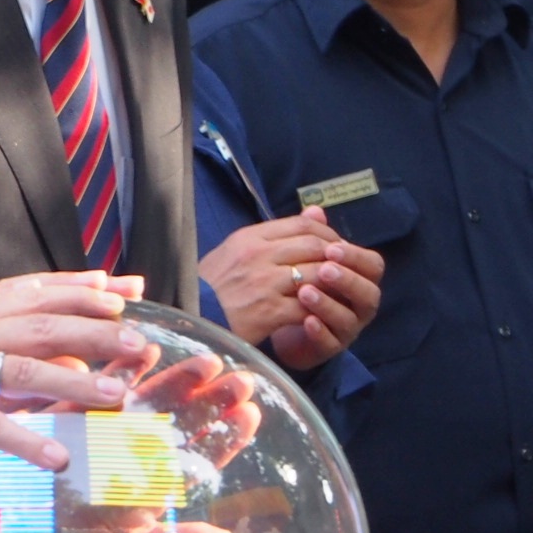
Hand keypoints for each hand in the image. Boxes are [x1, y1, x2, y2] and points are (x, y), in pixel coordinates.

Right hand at [0, 271, 150, 471]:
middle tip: (140, 342)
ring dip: (76, 381)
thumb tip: (67, 349)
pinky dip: (27, 441)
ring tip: (117, 394)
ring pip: (26, 370)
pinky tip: (59, 458)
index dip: (84, 289)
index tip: (127, 289)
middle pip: (44, 326)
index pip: (38, 291)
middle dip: (96, 331)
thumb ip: (7, 336)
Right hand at [197, 208, 383, 368]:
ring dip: (333, 284)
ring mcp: (264, 282)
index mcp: (248, 238)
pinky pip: (307, 305)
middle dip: (336, 258)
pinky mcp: (268, 311)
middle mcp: (257, 255)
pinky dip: (320, 309)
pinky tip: (322, 314)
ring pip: (316, 274)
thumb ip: (272, 235)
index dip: (326, 234)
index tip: (334, 247)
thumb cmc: (209, 288)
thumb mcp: (233, 252)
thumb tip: (313, 212)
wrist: (188, 320)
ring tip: (338, 292)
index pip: (301, 225)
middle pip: (314, 246)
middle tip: (344, 270)